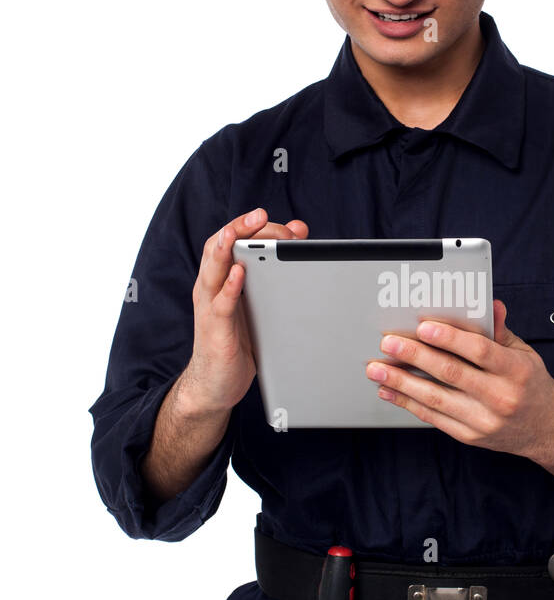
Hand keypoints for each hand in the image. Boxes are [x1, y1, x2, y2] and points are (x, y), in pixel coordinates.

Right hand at [181, 209, 308, 415]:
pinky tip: (240, 275)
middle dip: (240, 227)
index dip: (252, 225)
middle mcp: (210, 288)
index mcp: (221, 278)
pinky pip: (220, 305)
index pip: (231, 240)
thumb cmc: (238, 341)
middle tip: (260, 215)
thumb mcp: (257, 302)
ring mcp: (210, 308)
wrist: (215, 384)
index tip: (279, 220)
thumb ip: (272, 271)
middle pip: (220, 246)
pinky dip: (229, 288)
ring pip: (213, 270)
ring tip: (237, 232)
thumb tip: (297, 236)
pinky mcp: (215, 330)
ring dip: (225, 249)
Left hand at [364, 299, 553, 459]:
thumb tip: (489, 304)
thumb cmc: (531, 385)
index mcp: (515, 371)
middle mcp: (500, 397)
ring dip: (401, 381)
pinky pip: (433, 417)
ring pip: (435, 398)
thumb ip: (500, 332)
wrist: (547, 430)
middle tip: (388, 343)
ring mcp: (483, 420)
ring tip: (377, 368)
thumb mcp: (524, 354)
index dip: (450, 338)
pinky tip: (389, 390)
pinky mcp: (469, 436)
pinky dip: (407, 403)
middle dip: (415, 356)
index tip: (423, 327)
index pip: (479, 351)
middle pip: (451, 373)